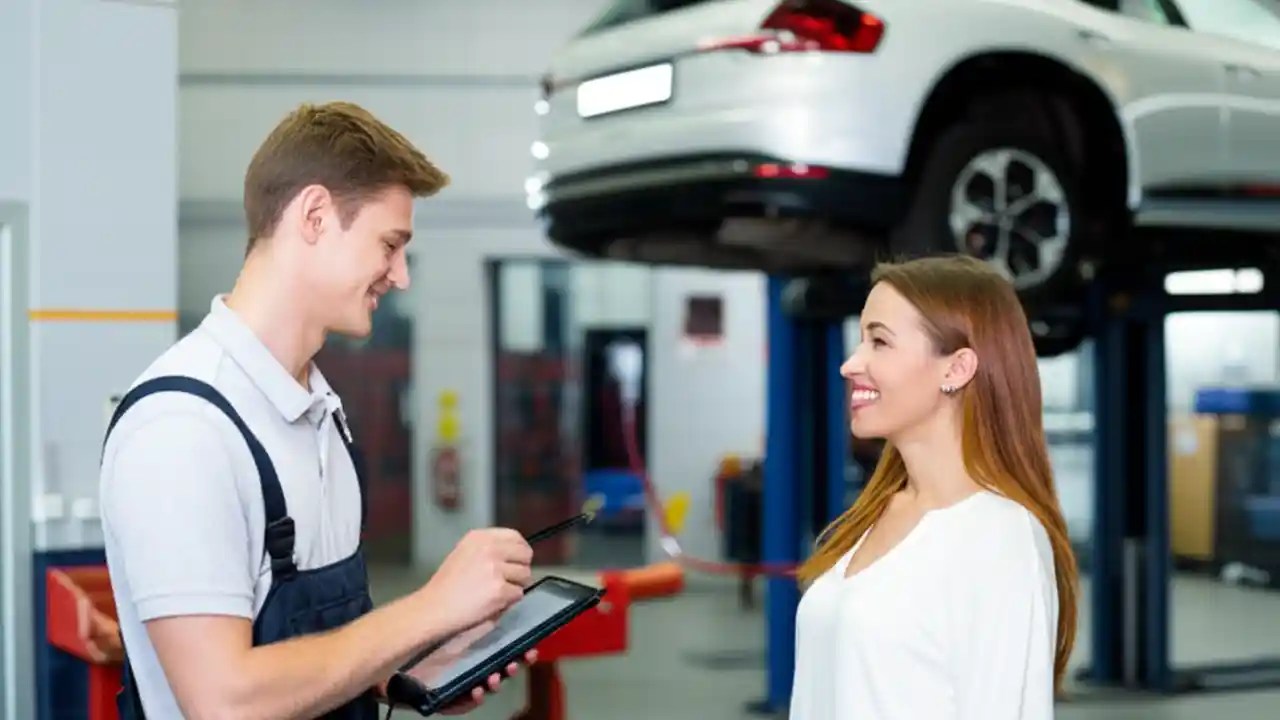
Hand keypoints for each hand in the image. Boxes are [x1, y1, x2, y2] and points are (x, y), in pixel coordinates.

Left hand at [402, 619, 538, 714]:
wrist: (392, 658)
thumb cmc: (424, 638)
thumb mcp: (454, 620)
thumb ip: (477, 613)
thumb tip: (500, 599)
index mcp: (476, 649)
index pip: (505, 651)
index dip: (520, 652)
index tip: (531, 649)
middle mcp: (471, 667)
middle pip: (500, 669)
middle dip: (512, 666)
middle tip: (516, 663)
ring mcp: (460, 683)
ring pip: (486, 687)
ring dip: (495, 682)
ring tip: (494, 676)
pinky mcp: (447, 699)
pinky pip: (463, 703)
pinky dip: (472, 698)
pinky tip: (477, 691)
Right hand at [419, 528, 532, 633]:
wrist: (434, 607)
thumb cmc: (447, 585)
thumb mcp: (465, 553)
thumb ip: (489, 549)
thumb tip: (515, 554)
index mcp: (480, 537)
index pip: (515, 536)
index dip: (521, 550)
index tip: (519, 560)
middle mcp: (490, 549)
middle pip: (525, 555)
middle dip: (521, 568)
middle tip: (509, 580)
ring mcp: (495, 569)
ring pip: (525, 576)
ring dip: (515, 586)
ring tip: (496, 592)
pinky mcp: (499, 590)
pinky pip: (518, 594)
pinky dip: (509, 601)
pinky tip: (492, 602)